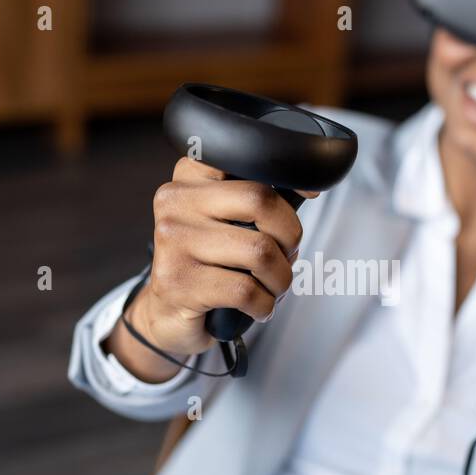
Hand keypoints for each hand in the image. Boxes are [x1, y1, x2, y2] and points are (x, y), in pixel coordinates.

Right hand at [108, 156, 317, 380]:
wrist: (168, 316)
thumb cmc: (208, 266)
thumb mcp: (226, 223)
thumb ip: (256, 202)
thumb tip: (306, 189)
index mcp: (189, 179)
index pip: (243, 158)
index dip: (284, 176)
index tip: (306, 192)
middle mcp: (176, 203)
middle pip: (260, 200)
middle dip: (289, 236)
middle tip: (286, 255)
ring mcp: (173, 242)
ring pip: (259, 251)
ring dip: (281, 278)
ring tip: (273, 286)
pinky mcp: (178, 282)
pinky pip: (246, 290)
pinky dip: (265, 304)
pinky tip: (258, 307)